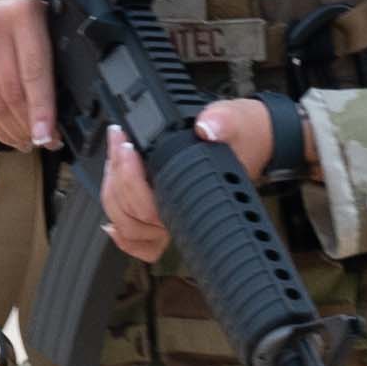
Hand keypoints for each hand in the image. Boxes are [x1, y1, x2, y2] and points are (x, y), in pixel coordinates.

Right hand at [0, 0, 57, 149]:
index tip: (49, 136)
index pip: (34, 72)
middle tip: (47, 142)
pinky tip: (10, 135)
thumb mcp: (49, 32)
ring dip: (14, 130)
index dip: (42, 108)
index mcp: (23, 14)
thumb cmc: (30, 30)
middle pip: (12, 91)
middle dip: (30, 125)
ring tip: (29, 141)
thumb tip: (65, 115)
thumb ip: (57, 62)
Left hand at [93, 101, 272, 260]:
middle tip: (120, 142)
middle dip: (118, 175)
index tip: (127, 147)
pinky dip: (123, 238)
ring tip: (117, 158)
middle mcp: (180, 215)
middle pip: (131, 216)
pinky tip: (112, 221)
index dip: (129, 176)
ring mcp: (172, 220)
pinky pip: (142, 245)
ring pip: (128, 226)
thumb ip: (222, 123)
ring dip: (113, 192)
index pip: (149, 205)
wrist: (254, 141)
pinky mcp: (166, 217)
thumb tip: (207, 128)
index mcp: (193, 195)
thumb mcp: (236, 120)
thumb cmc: (245, 137)